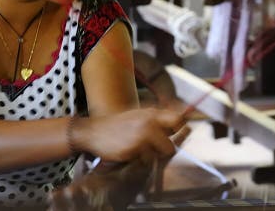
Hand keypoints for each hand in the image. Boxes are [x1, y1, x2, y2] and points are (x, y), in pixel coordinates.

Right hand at [49, 122, 191, 209]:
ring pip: (158, 156)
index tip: (177, 135)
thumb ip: (155, 121)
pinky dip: (140, 160)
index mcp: (150, 114)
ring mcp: (141, 136)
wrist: (93, 131)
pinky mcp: (134, 149)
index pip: (178, 120)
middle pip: (172, 146)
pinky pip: (146, 161)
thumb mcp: (137, 117)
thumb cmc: (116, 126)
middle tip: (156, 150)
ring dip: (153, 157)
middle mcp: (149, 123)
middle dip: (166, 151)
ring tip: (140, 151)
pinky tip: (130, 153)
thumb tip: (179, 125)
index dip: (181, 130)